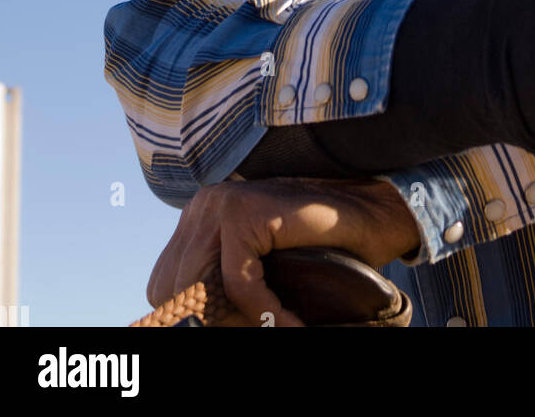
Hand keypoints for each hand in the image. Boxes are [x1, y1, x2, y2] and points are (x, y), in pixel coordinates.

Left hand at [146, 175, 420, 325]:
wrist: (368, 218)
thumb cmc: (316, 252)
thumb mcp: (252, 271)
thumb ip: (217, 288)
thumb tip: (188, 325)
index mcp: (195, 218)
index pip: (165, 285)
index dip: (196, 319)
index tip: (236, 330)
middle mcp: (202, 205)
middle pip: (177, 289)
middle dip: (215, 320)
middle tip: (260, 331)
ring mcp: (221, 203)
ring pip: (203, 289)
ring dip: (239, 320)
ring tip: (275, 327)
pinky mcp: (245, 211)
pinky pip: (239, 283)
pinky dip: (265, 312)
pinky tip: (291, 324)